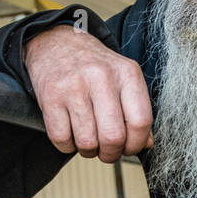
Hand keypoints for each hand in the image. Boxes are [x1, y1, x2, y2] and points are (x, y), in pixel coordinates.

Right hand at [25, 25, 152, 162]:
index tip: (129, 148)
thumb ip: (137, 109)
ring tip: (88, 141)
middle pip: (113, 136)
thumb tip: (146, 143)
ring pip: (87, 142)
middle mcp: (102, 77)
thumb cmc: (93, 66)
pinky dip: (67, 146)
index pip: (140, 121)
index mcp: (127, 73)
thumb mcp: (122, 78)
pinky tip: (71, 133)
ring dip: (89, 151)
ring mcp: (74, 87)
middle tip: (107, 151)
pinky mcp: (51, 98)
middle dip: (111, 154)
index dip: (136, 144)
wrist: (55, 43)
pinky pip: (62, 139)